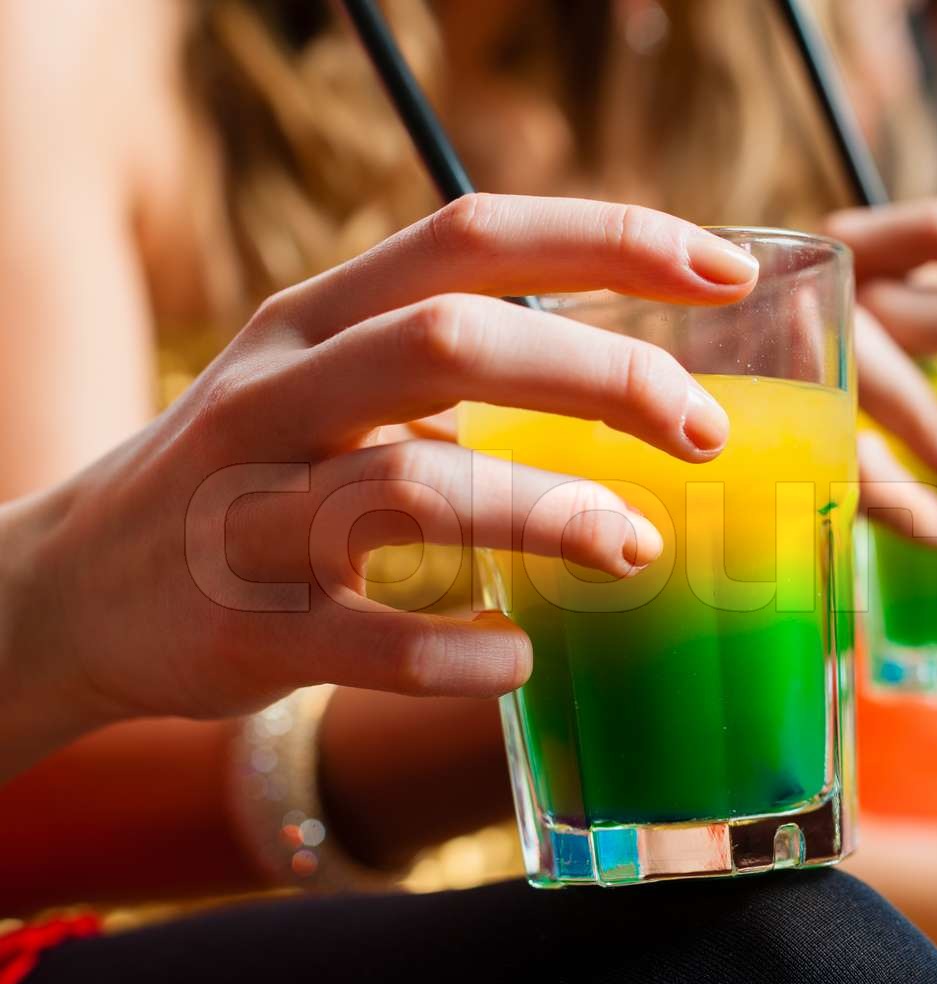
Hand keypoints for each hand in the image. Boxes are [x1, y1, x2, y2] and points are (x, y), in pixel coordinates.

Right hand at [12, 195, 757, 743]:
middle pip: (451, 341)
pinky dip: (453, 649)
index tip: (725, 270)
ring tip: (637, 548)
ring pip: (405, 488)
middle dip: (601, 376)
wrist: (72, 591)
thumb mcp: (329, 387)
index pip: (473, 235)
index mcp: (317, 318)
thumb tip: (642, 390)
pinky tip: (518, 656)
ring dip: (544, 512)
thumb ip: (455, 375)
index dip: (609, 239)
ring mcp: (247, 510)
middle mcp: (276, 393)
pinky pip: (359, 639)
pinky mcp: (239, 628)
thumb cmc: (256, 479)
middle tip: (702, 430)